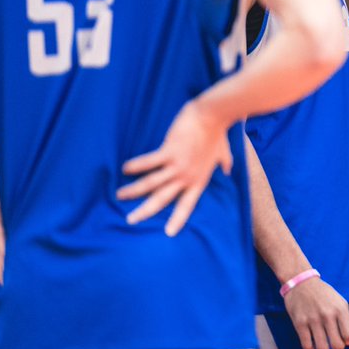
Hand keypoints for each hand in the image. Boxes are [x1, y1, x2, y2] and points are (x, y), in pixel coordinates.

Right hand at [116, 101, 232, 236]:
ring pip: (151, 184)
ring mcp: (177, 165)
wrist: (213, 115)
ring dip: (133, 191)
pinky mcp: (169, 151)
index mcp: (199, 180)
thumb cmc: (218, 132)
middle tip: (130, 219)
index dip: (178, 219)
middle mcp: (187, 177)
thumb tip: (229, 170)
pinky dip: (135, 166)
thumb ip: (225, 163)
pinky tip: (124, 169)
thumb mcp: (223, 153)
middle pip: (162, 199)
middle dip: (145, 211)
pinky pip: (148, 163)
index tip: (168, 233)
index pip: (187, 205)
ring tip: (119, 195)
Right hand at [285, 276, 348, 348]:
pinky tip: (310, 341)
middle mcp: (328, 315)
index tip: (343, 338)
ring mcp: (313, 319)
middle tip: (332, 343)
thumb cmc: (323, 294)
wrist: (301, 282)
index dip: (347, 341)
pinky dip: (310, 347)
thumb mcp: (339, 301)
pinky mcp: (300, 323)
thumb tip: (347, 341)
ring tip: (321, 343)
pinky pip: (307, 346)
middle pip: (337, 346)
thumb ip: (344, 319)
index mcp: (340, 309)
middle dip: (336, 348)